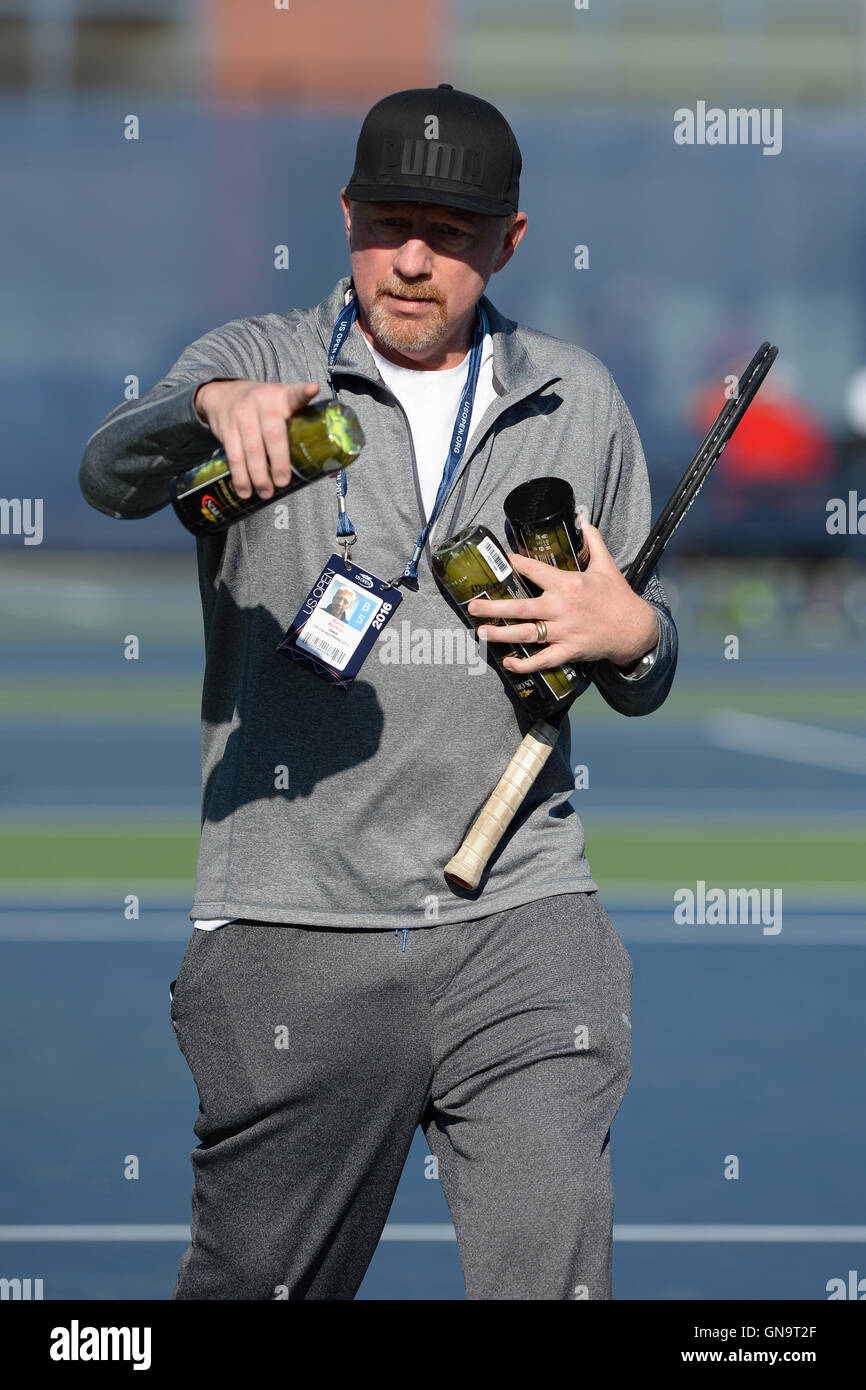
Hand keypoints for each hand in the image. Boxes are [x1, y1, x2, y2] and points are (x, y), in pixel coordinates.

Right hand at [193, 378, 319, 498]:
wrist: (223, 394)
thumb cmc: (264, 409)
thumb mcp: (281, 407)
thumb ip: (301, 429)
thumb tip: (328, 471)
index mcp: (283, 397)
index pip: (296, 394)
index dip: (304, 392)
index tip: (312, 389)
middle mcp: (262, 401)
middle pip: (273, 433)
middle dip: (279, 461)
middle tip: (283, 482)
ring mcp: (242, 413)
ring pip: (251, 448)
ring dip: (259, 475)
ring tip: (267, 493)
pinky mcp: (226, 427)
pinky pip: (233, 455)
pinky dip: (240, 476)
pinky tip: (245, 490)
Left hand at [467, 521, 659, 672]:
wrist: (634, 628)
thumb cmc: (617, 596)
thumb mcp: (606, 565)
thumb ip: (592, 540)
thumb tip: (582, 517)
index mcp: (569, 583)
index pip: (535, 570)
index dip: (515, 563)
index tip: (501, 558)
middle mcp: (562, 607)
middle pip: (521, 607)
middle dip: (494, 607)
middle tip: (472, 607)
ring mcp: (564, 631)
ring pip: (527, 634)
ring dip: (502, 634)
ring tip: (481, 632)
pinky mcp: (569, 650)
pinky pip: (543, 659)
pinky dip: (525, 664)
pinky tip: (508, 662)